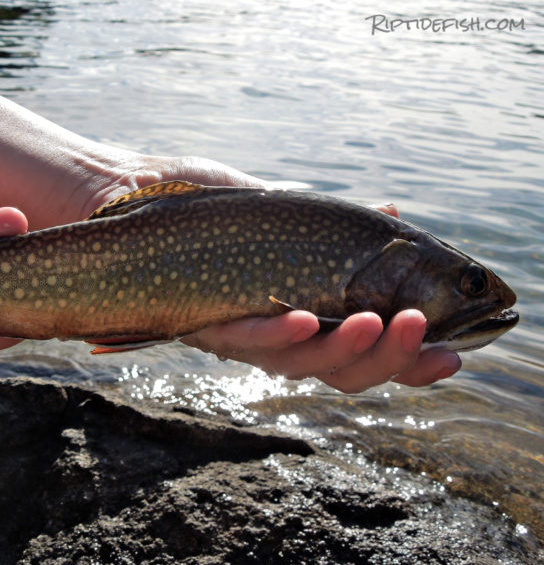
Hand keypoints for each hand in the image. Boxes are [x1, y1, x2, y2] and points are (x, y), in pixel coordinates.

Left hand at [91, 160, 461, 392]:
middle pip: (337, 370)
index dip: (405, 359)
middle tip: (424, 334)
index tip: (451, 355)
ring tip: (377, 325)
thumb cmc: (192, 203)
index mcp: (295, 311)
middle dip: (387, 358)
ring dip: (341, 350)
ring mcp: (230, 332)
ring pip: (295, 365)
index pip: (359, 347)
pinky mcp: (192, 321)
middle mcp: (266, 334)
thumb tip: (392, 212)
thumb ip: (325, 225)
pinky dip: (274, 331)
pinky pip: (237, 336)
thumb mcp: (272, 209)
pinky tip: (304, 318)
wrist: (112, 193)